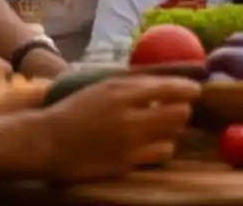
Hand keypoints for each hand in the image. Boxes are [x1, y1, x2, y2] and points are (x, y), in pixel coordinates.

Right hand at [40, 75, 199, 181]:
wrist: (47, 141)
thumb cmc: (74, 109)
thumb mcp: (102, 86)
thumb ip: (133, 83)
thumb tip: (163, 77)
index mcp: (121, 92)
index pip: (169, 88)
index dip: (188, 89)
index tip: (195, 89)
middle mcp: (129, 117)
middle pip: (178, 113)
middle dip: (183, 110)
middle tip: (179, 109)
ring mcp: (129, 143)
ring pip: (173, 136)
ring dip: (173, 130)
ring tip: (164, 127)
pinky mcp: (127, 163)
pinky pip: (160, 154)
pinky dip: (162, 147)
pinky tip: (153, 144)